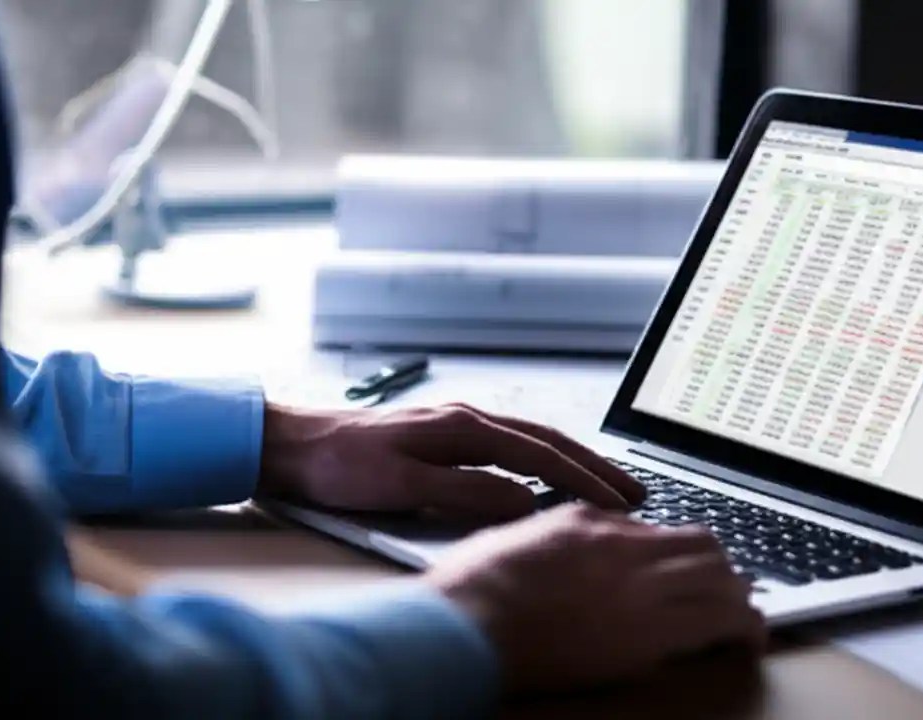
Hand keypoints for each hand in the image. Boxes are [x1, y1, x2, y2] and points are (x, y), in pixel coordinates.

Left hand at [258, 401, 643, 518]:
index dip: (584, 480)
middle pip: (547, 440)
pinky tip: (545, 474)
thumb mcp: (401, 484)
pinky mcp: (442, 437)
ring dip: (572, 460)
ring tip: (605, 482)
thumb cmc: (337, 466)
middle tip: (634, 492)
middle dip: (594, 466)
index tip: (618, 503)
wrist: (289, 443)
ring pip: (532, 440)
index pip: (541, 455)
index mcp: (463, 428)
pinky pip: (511, 445)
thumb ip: (465, 492)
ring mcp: (456, 425)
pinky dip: (542, 459)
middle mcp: (467, 420)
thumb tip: (524, 500)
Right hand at [423, 503, 765, 693]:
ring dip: (739, 599)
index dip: (694, 553)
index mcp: (595, 526)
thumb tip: (608, 537)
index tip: (698, 571)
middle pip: (707, 549)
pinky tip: (744, 642)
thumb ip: (574, 532)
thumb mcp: (528, 534)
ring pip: (723, 583)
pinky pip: (716, 625)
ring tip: (744, 619)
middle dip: (725, 570)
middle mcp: (627, 552)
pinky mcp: (644, 639)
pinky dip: (740, 631)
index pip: (669, 530)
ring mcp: (639, 593)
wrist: (462, 626)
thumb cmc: (478, 587)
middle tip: (729, 592)